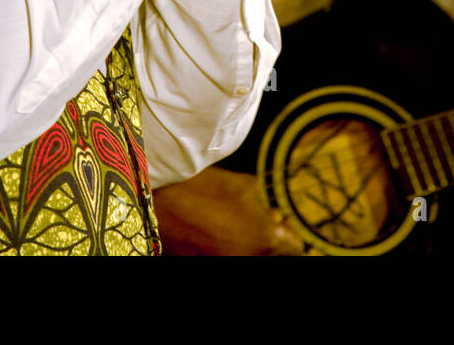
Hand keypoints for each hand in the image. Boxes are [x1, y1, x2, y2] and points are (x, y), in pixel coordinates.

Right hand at [152, 167, 312, 255]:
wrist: (158, 198)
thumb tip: (275, 219)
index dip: (288, 234)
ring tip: (232, 227)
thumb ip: (267, 207)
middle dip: (270, 242)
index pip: (296, 248)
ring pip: (251, 258)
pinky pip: (227, 258)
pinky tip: (215, 235)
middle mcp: (250, 260)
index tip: (279, 225)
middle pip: (274, 256)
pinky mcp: (202, 267)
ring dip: (249, 247)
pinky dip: (227, 250)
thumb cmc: (204, 186)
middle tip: (257, 225)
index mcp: (266, 240)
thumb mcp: (246, 187)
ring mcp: (226, 266)